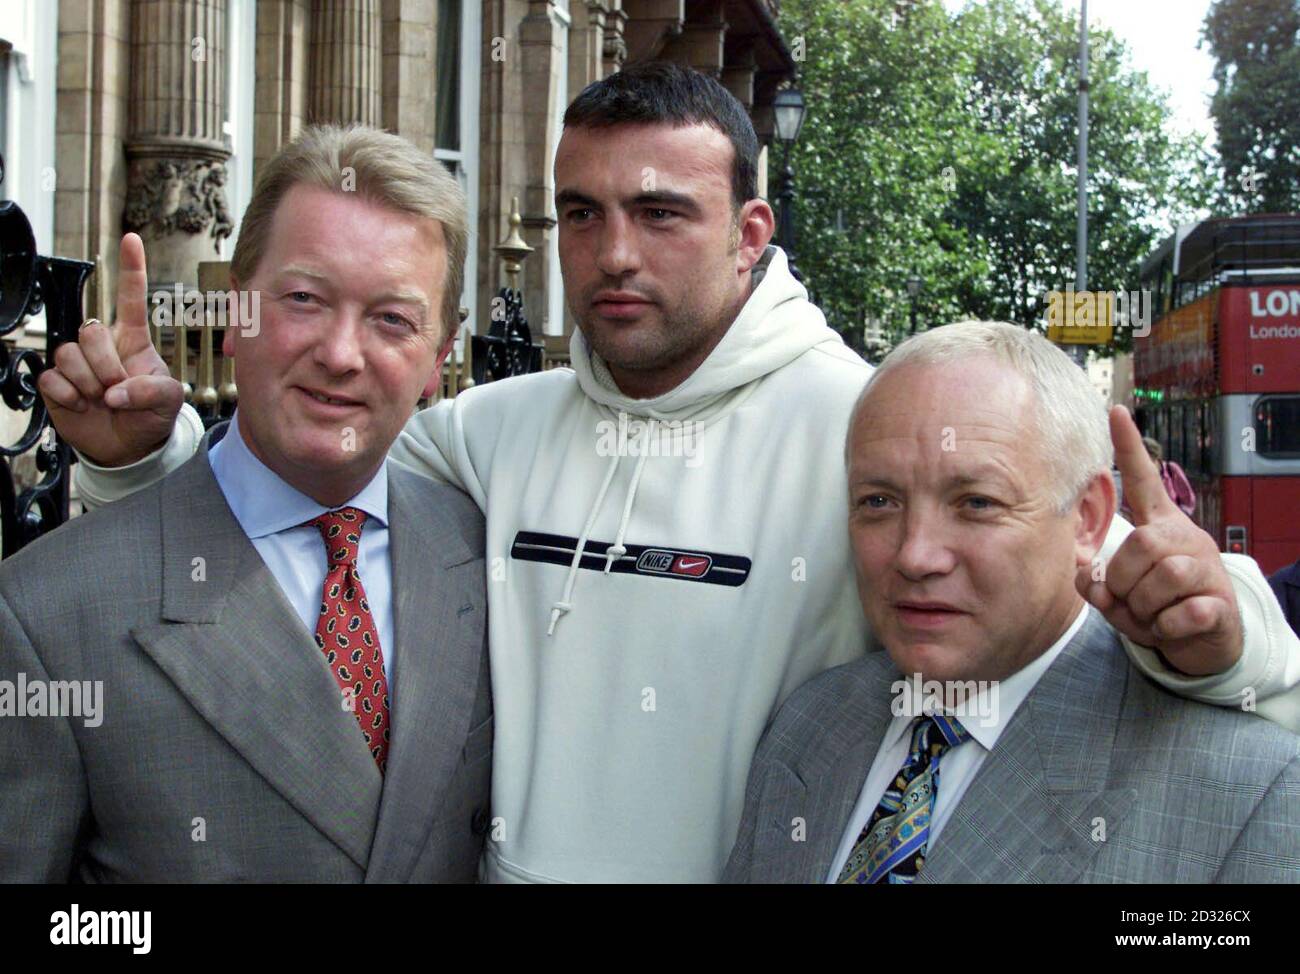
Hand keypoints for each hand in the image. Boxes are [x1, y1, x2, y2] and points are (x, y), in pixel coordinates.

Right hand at [37, 233, 183, 466]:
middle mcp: (103, 346)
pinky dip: (68, 396)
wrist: (129, 447)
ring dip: (89, 382)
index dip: (131, 269)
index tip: (131, 239)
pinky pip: (51, 378)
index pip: (130, 299)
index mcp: (133, 341)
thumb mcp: (169, 401)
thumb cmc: (152, 416)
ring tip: (102, 399)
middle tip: (117, 389)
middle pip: (91, 331)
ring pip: (69, 354)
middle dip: (106, 365)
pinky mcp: (56, 383)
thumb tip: (117, 392)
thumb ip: (153, 390)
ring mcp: (77, 363)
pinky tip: (82, 405)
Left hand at [1077, 405, 1242, 675]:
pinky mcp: (1219, 603)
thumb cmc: (1158, 609)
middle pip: (1140, 544)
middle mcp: (1185, 540)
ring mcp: (1207, 570)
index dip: (1129, 448)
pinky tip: (1173, 627)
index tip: (1114, 412)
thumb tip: (1086, 580)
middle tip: (1132, 598)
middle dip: (1123, 579)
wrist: (1205, 645)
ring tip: (1153, 613)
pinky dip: (1166, 628)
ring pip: (1161, 577)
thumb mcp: (1120, 597)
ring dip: (1144, 607)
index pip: (1143, 481)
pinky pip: (1181, 613)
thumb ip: (1099, 585)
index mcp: (1159, 529)